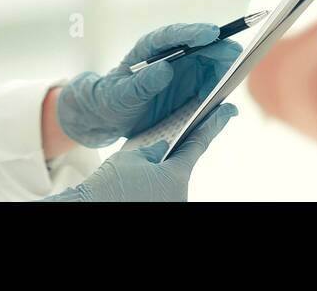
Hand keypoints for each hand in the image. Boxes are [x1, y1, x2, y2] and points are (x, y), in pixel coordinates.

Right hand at [42, 104, 237, 201]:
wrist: (89, 207)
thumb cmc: (110, 183)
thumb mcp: (133, 156)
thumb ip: (155, 148)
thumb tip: (164, 147)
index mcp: (176, 175)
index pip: (200, 142)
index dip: (215, 123)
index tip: (228, 109)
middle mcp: (180, 194)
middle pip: (184, 163)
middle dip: (180, 147)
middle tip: (181, 126)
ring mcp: (172, 203)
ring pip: (172, 178)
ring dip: (165, 166)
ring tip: (153, 152)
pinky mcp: (161, 207)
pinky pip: (163, 190)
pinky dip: (158, 179)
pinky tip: (146, 173)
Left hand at [56, 22, 241, 147]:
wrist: (112, 116)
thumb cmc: (112, 99)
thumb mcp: (122, 94)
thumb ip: (142, 83)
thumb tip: (165, 69)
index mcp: (151, 48)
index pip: (174, 35)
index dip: (194, 33)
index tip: (212, 33)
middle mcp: (173, 55)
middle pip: (203, 47)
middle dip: (221, 51)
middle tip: (237, 63)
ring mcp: (185, 70)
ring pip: (214, 65)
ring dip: (225, 73)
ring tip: (227, 88)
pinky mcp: (193, 86)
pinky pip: (213, 85)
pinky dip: (221, 91)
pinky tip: (221, 104)